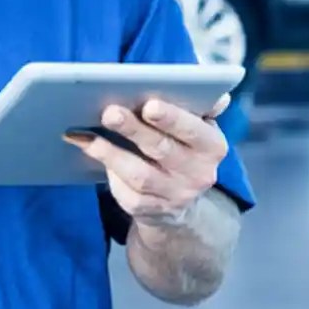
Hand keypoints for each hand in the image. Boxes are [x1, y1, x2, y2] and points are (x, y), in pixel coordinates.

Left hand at [65, 94, 231, 226]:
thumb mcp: (200, 128)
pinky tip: (92, 154)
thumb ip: (204, 108)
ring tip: (89, 138)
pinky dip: (109, 174)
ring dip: (113, 154)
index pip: (195, 131)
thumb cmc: (184, 148)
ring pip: (141, 175)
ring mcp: (174, 196)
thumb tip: (218, 96)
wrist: (181, 202)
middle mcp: (198, 174)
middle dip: (134, 129)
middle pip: (162, 149)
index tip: (149, 105)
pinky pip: (127, 195)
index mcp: (213, 147)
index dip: (172, 119)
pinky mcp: (151, 211)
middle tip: (109, 112)